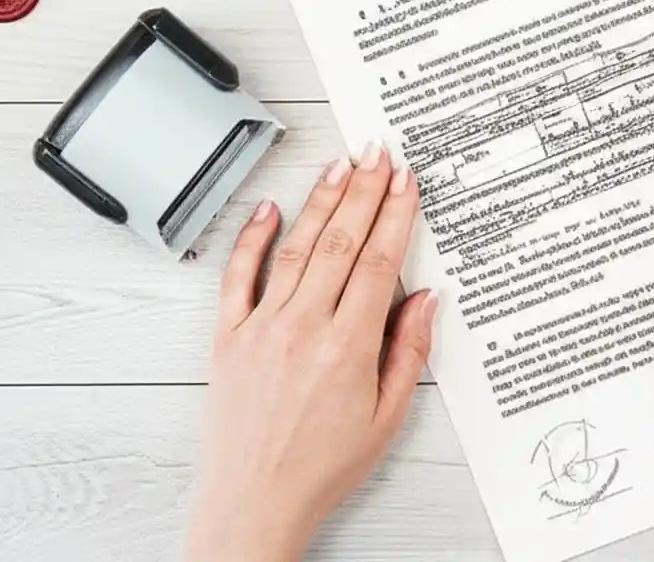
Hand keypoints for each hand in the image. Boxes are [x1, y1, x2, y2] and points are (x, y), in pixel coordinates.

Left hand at [184, 143, 436, 561]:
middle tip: (378, 153)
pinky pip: (238, 275)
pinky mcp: (228, 336)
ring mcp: (262, 327)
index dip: (395, 214)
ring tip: (340, 166)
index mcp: (348, 347)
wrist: (254, 501)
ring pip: (297, 247)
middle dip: (364, 191)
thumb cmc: (322, 466)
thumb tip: (425, 298)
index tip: (406, 181)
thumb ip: (408, 352)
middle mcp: (304, 327)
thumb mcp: (387, 418)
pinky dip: (253, 237)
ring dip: (321, 201)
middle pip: (341, 241)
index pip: (379, 262)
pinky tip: (271, 207)